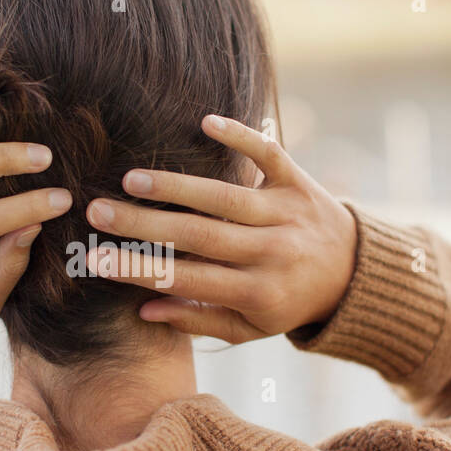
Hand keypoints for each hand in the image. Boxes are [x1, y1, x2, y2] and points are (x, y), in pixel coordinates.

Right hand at [84, 114, 356, 343]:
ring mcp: (288, 213)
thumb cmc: (288, 302)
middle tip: (97, 211)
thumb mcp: (250, 327)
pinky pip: (268, 155)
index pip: (188, 280)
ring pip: (226, 197)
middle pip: (200, 236)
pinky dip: (241, 136)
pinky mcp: (299, 182)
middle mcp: (274, 252)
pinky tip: (204, 122)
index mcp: (260, 293)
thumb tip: (144, 308)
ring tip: (131, 179)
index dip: (140, 270)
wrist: (354, 274)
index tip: (95, 259)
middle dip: (144, 224)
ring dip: (177, 186)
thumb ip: (199, 320)